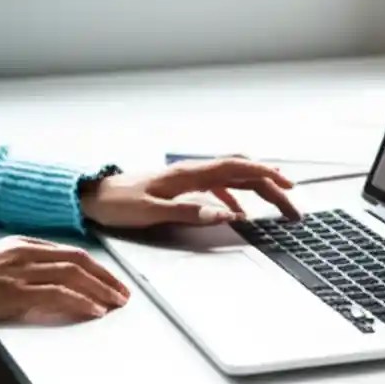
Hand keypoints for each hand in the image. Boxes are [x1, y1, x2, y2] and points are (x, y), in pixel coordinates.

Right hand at [0, 235, 129, 324]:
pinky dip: (79, 301)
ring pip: (72, 275)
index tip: (112, 279)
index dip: (97, 266)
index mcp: (24, 242)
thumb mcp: (0, 257)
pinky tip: (92, 309)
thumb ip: (28, 258)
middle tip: (122, 292)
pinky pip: (56, 295)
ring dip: (98, 290)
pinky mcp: (14, 292)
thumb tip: (58, 269)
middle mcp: (26, 253)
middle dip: (105, 277)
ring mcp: (21, 272)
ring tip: (114, 302)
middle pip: (78, 260)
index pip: (71, 251)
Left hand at [79, 157, 300, 228]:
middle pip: (241, 172)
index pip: (236, 167)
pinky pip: (218, 188)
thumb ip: (190, 212)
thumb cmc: (118, 203)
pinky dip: (236, 197)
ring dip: (257, 190)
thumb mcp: (151, 211)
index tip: (288, 186)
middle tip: (293, 206)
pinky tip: (240, 213)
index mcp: (188, 173)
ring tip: (277, 207)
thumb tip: (227, 215)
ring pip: (233, 179)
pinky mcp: (182, 186)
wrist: (92, 196)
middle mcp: (192, 171)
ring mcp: (188, 177)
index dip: (265, 174)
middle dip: (271, 186)